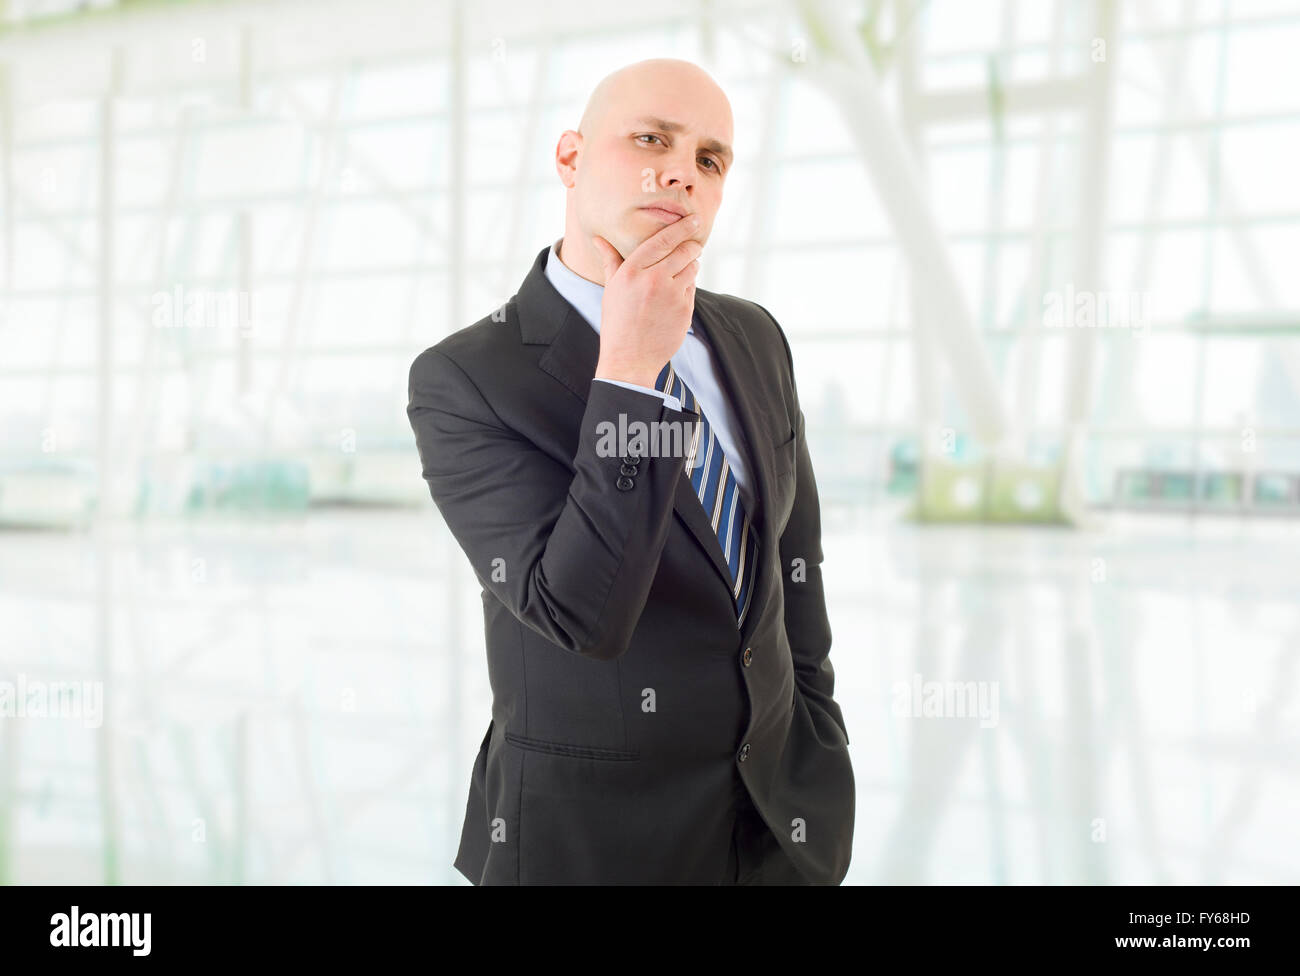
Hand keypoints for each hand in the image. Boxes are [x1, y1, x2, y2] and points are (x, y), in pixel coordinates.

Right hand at [591, 214, 701, 388]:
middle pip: (685, 251)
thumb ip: (611, 260)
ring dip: (691, 266)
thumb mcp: (611, 289)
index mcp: (633, 271)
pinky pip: (693, 288)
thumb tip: (599, 238)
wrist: (630, 359)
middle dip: (691, 246)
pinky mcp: (685, 311)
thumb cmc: (617, 322)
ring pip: (692, 268)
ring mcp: (672, 296)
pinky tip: (676, 294)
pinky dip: (688, 286)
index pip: (663, 240)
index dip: (682, 228)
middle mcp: (654, 280)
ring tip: (680, 272)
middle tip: (693, 244)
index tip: (694, 220)